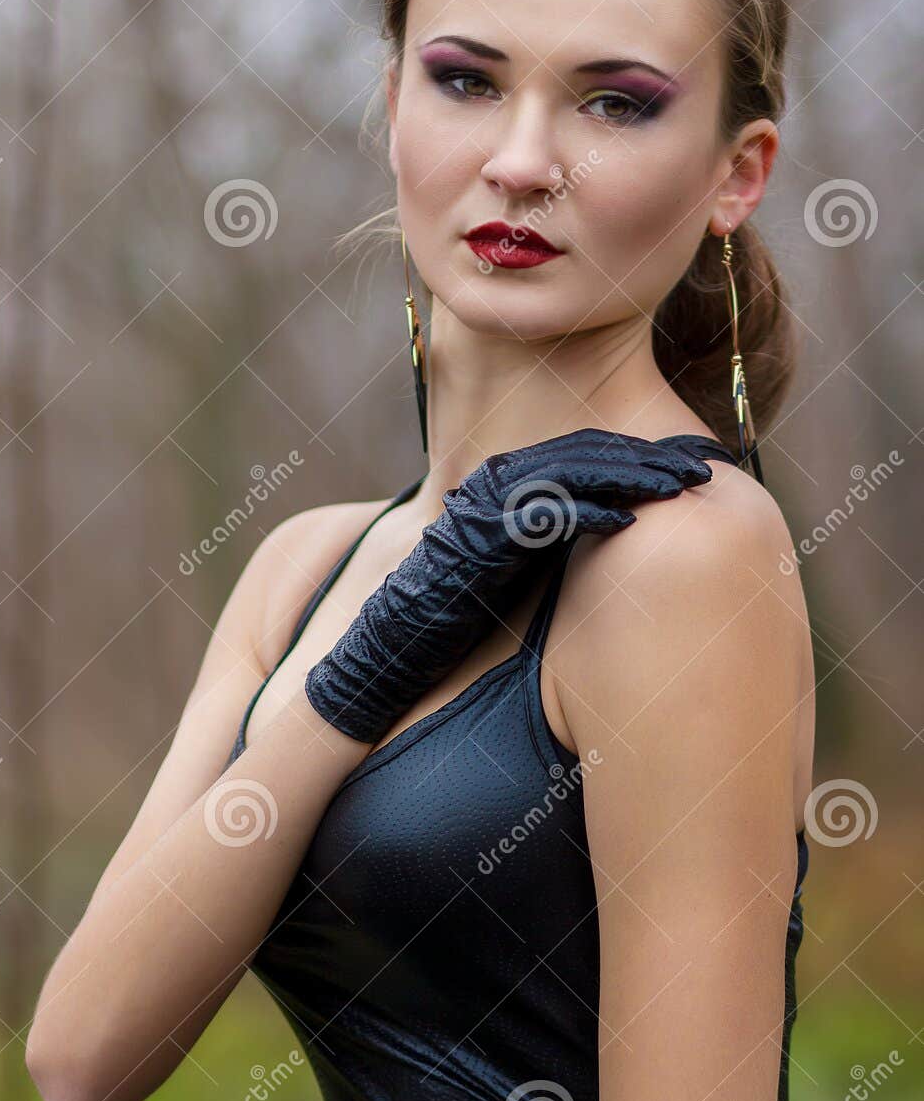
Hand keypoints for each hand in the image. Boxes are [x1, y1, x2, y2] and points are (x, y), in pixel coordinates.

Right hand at [304, 429, 715, 743]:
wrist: (397, 648)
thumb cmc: (461, 616)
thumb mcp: (522, 564)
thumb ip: (561, 536)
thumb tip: (629, 528)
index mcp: (508, 480)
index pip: (585, 452)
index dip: (639, 456)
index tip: (689, 470)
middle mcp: (496, 480)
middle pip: (588, 451)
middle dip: (649, 460)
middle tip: (704, 471)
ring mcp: (487, 503)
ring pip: (575, 472)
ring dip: (633, 477)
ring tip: (681, 490)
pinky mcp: (483, 534)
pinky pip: (547, 512)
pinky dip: (591, 511)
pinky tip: (630, 522)